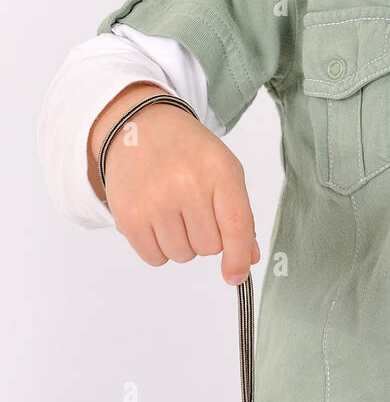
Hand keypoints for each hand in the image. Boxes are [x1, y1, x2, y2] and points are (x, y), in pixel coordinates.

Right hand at [101, 101, 259, 286]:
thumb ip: (240, 215)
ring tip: (174, 211)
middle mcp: (186, 185)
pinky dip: (159, 247)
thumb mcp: (225, 169)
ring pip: (182, 255)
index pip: (236, 227)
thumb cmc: (187, 150)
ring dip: (182, 243)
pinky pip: (155, 258)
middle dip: (206, 236)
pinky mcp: (129, 216)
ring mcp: (155, 201)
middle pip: (209, 247)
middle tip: (194, 208)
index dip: (238, 258)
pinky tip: (157, 220)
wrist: (141, 127)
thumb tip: (249, 257)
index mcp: (219, 171)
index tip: (235, 274)